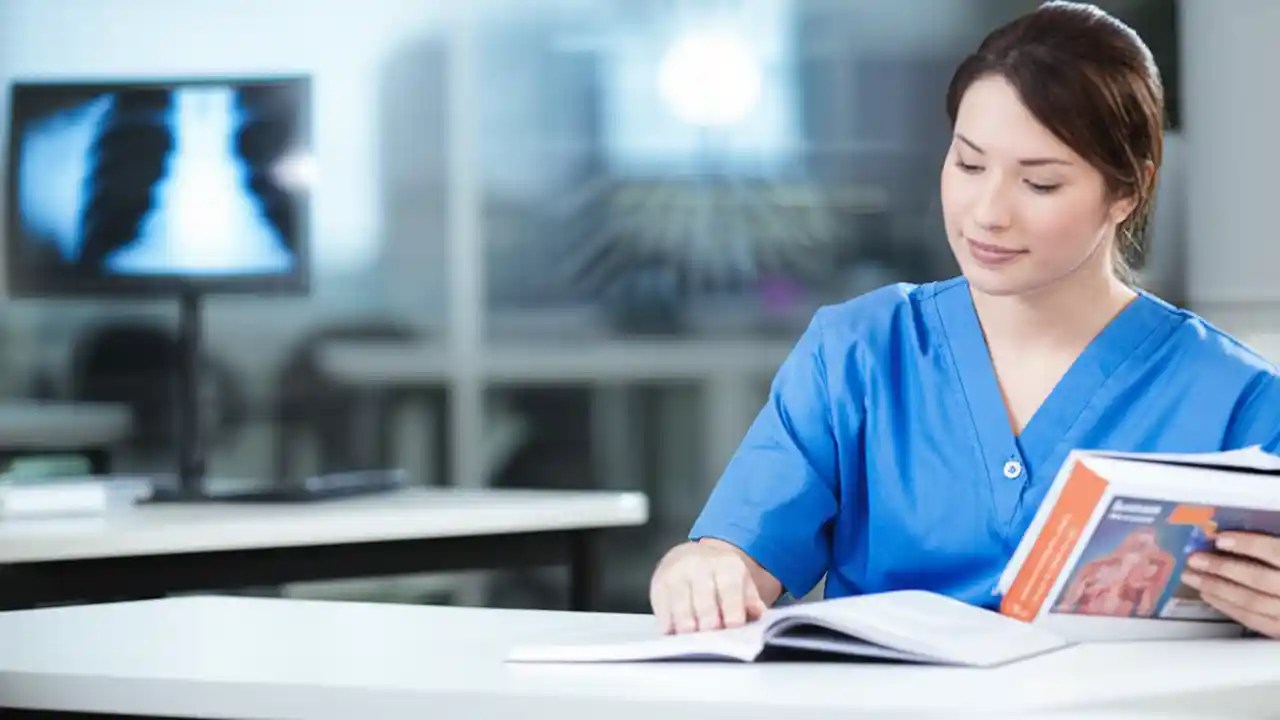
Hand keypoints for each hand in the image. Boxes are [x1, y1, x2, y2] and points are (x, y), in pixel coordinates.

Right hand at [649, 539, 770, 634]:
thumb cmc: (721, 578)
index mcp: (726, 565)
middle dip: (707, 619)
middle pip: (703, 597)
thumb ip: (751, 601)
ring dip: (685, 622)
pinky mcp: (658, 584)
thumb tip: (758, 614)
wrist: (693, 557)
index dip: (732, 607)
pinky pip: (662, 606)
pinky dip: (667, 622)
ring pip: (680, 602)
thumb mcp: (742, 583)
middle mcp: (699, 566)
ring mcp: (677, 574)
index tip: (734, 626)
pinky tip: (673, 632)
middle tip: (711, 635)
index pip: (730, 587)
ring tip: (690, 636)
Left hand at [1182, 532, 1279, 637]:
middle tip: (1195, 559)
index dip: (1249, 545)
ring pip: (1253, 604)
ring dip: (1219, 589)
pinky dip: (1230, 608)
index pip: (1278, 553)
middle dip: (1223, 569)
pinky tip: (1211, 597)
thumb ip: (1276, 547)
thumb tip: (1247, 535)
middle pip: (1260, 580)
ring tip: (1194, 576)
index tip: (1221, 538)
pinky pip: (1255, 622)